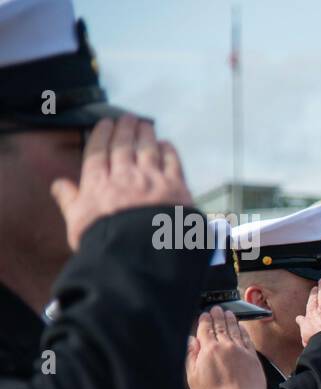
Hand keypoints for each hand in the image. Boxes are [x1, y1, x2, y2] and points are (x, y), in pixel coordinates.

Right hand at [50, 116, 192, 251]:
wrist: (142, 253)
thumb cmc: (105, 242)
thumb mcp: (78, 224)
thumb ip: (69, 201)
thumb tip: (59, 184)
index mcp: (98, 184)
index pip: (98, 153)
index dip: (102, 135)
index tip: (105, 123)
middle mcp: (125, 176)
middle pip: (124, 146)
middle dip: (125, 129)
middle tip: (127, 117)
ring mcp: (152, 180)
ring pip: (147, 150)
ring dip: (145, 135)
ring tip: (144, 124)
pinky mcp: (176, 188)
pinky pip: (172, 163)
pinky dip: (168, 151)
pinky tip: (166, 144)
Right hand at [186, 308, 266, 388]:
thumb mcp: (193, 376)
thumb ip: (191, 356)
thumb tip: (190, 341)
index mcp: (209, 350)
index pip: (206, 329)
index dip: (205, 320)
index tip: (205, 314)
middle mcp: (226, 347)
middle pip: (221, 327)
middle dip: (218, 316)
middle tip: (217, 309)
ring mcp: (241, 351)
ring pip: (235, 330)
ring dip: (231, 320)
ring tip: (228, 313)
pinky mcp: (253, 358)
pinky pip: (247, 339)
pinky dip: (243, 331)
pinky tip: (241, 327)